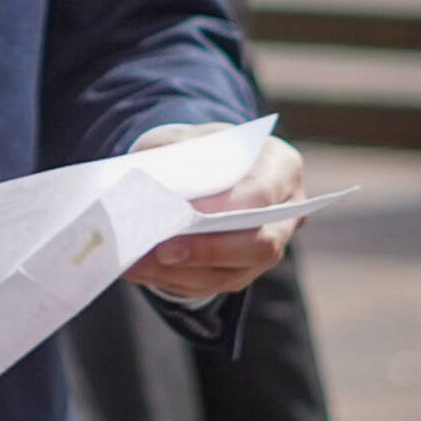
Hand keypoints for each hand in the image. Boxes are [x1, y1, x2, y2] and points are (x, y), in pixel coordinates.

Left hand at [120, 125, 304, 299]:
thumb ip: (176, 153)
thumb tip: (153, 186)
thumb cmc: (199, 148)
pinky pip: (211, 285)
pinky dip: (171, 280)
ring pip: (232, 274)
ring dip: (179, 273)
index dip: (225, 207)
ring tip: (135, 264)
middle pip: (258, 245)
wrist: (206, 165)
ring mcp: (266, 247)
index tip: (187, 213)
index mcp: (280, 168)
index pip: (261, 194)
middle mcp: (284, 214)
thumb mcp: (189, 135)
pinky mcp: (241, 270)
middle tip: (161, 250)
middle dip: (206, 251)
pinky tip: (139, 270)